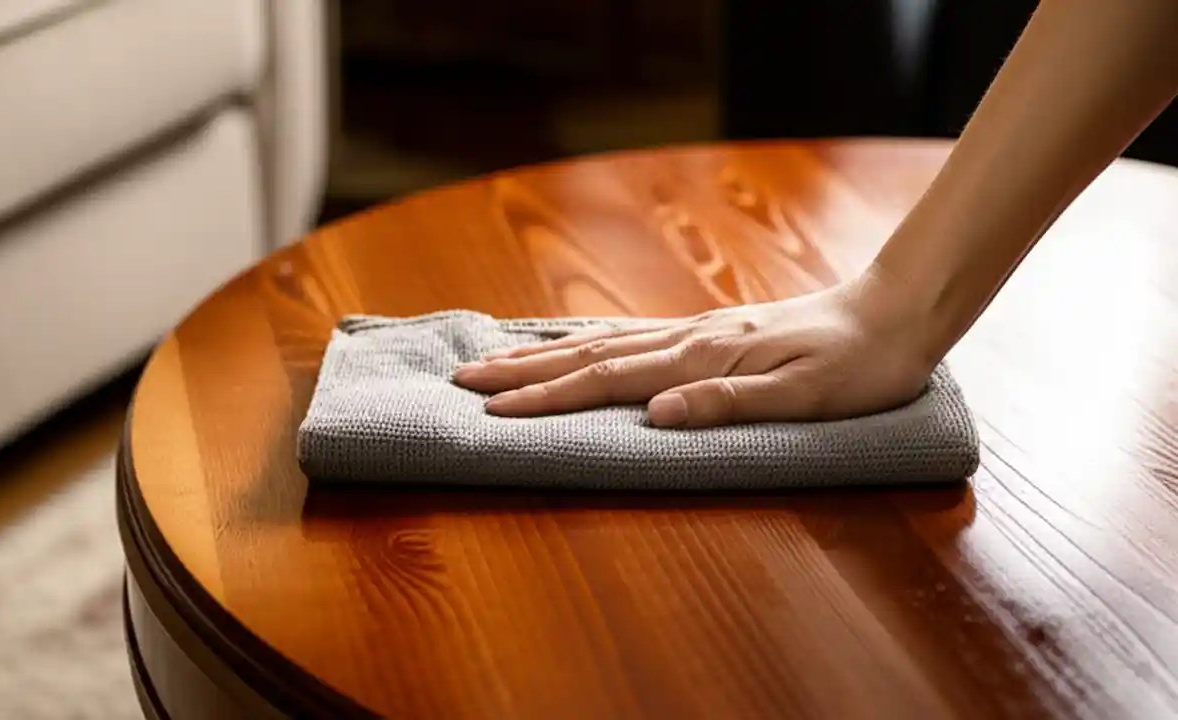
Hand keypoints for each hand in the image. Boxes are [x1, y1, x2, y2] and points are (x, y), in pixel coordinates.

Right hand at [453, 271, 940, 427]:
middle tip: (465, 380)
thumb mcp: (804, 395)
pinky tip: (575, 345)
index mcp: (702, 359)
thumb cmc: (857, 365)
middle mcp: (688, 340)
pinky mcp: (710, 332)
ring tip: (497, 360)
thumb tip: (656, 415)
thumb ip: (729, 404)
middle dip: (524, 370)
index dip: (548, 397)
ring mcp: (696, 332)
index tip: (493, 410)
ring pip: (604, 342)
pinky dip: (589, 341)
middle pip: (588, 354)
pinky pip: (632, 336)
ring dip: (546, 354)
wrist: (894, 313)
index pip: (607, 380)